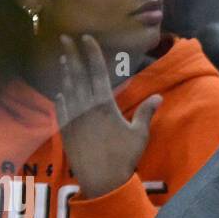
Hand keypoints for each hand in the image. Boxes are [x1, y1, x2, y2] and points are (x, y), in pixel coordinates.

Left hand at [56, 34, 161, 198]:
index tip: (86, 38)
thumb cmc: (124, 157)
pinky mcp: (65, 130)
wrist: (101, 180)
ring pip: (66, 88)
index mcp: (104, 104)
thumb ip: (146, 112)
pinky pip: (60, 108)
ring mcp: (72, 117)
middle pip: (76, 74)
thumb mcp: (139, 134)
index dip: (92, 53)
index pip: (97, 71)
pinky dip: (60, 97)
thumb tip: (158, 97)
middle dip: (71, 54)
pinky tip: (60, 92)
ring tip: (63, 59)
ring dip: (65, 72)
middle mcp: (84, 106)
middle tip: (64, 38)